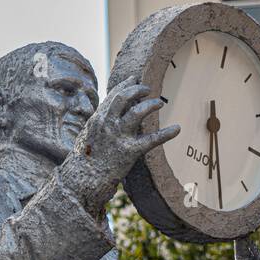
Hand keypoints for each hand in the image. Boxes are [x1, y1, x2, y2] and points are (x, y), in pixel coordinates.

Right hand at [61, 76, 179, 215]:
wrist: (83, 180)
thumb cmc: (86, 160)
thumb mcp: (88, 136)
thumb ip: (99, 124)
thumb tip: (106, 114)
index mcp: (98, 119)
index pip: (113, 96)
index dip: (124, 85)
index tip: (134, 79)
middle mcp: (108, 124)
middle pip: (124, 97)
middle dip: (137, 90)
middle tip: (148, 89)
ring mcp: (119, 137)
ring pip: (137, 112)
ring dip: (150, 105)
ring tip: (159, 103)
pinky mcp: (129, 152)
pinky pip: (151, 140)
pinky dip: (166, 134)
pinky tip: (177, 129)